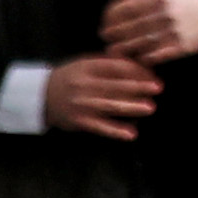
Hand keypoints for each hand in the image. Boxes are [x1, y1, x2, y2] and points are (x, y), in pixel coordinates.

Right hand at [43, 54, 163, 138]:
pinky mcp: (79, 121)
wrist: (40, 95)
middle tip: (158, 88)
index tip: (153, 74)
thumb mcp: (85, 64)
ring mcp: (81, 104)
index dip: (136, 70)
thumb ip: (109, 63)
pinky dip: (116, 131)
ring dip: (132, 107)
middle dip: (139, 87)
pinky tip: (132, 133)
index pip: (116, 67)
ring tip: (150, 108)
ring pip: (110, 105)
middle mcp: (84, 84)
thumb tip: (141, 65)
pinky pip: (100, 127)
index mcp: (87, 67)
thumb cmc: (70, 77)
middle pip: (115, 85)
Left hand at [101, 0, 197, 62]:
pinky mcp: (182, 47)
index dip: (115, 16)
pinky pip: (159, 54)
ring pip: (143, 42)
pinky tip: (136, 58)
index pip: (131, 8)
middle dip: (116, 33)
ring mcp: (175, 32)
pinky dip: (145, 57)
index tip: (105, 20)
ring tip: (113, 50)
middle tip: (105, 36)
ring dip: (126, 47)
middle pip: (134, 26)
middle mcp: (167, 15)